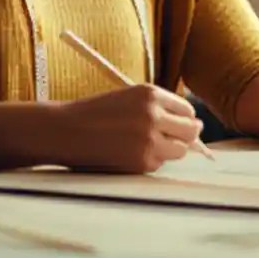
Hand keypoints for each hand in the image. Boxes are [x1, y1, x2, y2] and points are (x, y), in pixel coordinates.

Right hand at [59, 84, 204, 173]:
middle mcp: (154, 115)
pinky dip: (151, 161)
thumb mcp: (129, 98)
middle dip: (187, 136)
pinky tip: (131, 154)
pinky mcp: (143, 161)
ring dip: (171, 150)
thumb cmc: (95, 114)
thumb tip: (191, 125)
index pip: (186, 110)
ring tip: (149, 146)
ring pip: (180, 150)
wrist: (67, 131)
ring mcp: (150, 139)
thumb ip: (157, 107)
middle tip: (179, 139)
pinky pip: (160, 164)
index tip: (182, 125)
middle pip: (191, 130)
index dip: (185, 119)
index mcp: (151, 94)